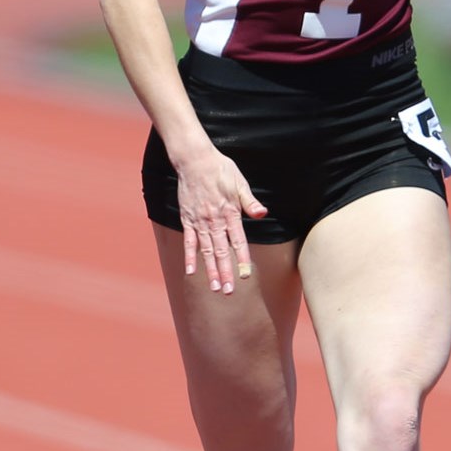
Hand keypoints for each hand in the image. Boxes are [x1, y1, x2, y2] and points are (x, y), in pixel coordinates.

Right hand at [174, 145, 266, 293]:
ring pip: (206, 251)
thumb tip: (262, 214)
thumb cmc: (221, 170)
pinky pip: (189, 242)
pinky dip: (190, 257)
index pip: (238, 241)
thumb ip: (250, 202)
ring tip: (215, 287)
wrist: (195, 160)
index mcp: (230, 213)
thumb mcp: (240, 183)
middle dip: (226, 272)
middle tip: (229, 291)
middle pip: (221, 251)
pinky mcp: (187, 219)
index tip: (244, 276)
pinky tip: (191, 272)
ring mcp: (200, 222)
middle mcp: (214, 221)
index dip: (242, 260)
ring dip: (210, 270)